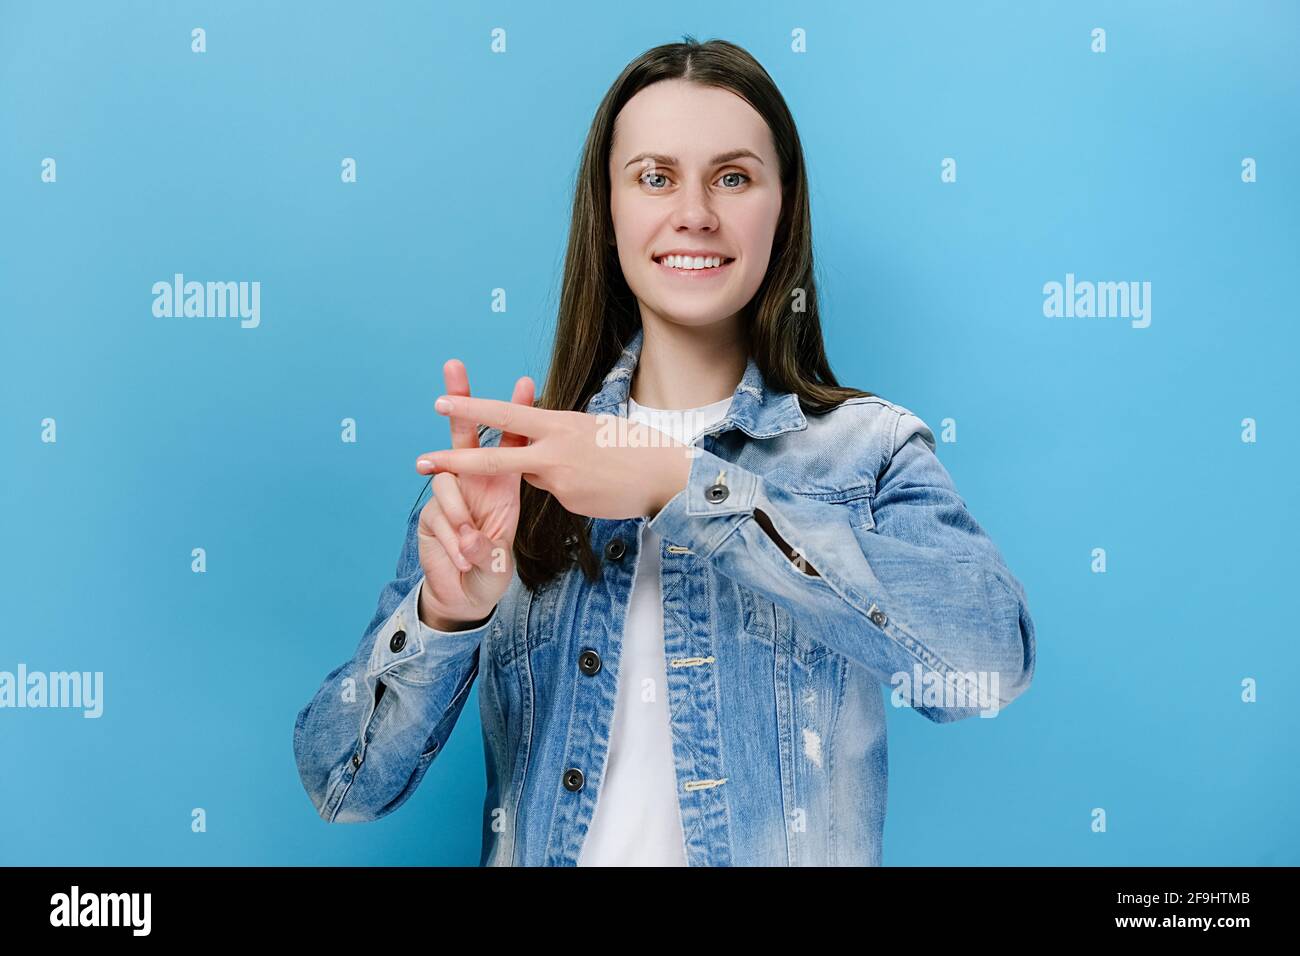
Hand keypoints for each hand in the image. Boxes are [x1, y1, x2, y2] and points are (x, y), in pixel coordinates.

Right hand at [412, 363, 534, 629]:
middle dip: (460, 400)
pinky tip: (463, 559)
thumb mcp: (501, 558)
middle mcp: (474, 483)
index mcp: (503, 483)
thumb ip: (488, 547)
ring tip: (471, 549)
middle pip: (465, 434)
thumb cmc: (492, 569)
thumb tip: (469, 537)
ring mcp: (449, 496)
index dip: (518, 413)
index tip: (527, 382)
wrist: (467, 596)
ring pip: (446, 484)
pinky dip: (453, 544)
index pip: (512, 442)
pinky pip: (439, 519)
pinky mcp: (428, 515)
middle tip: (454, 366)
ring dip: (459, 517)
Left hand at [417, 395, 693, 520]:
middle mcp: (554, 451)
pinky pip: (557, 494)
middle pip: (494, 458)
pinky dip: (572, 489)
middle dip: (454, 460)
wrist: (663, 474)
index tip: (440, 404)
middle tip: (420, 461)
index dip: (471, 409)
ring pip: (532, 478)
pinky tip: (601, 485)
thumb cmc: (630, 445)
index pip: (506, 416)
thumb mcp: (589, 428)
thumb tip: (534, 452)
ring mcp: (560, 480)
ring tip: (591, 467)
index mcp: (558, 424)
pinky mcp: (569, 502)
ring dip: (548, 473)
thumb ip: (556, 437)